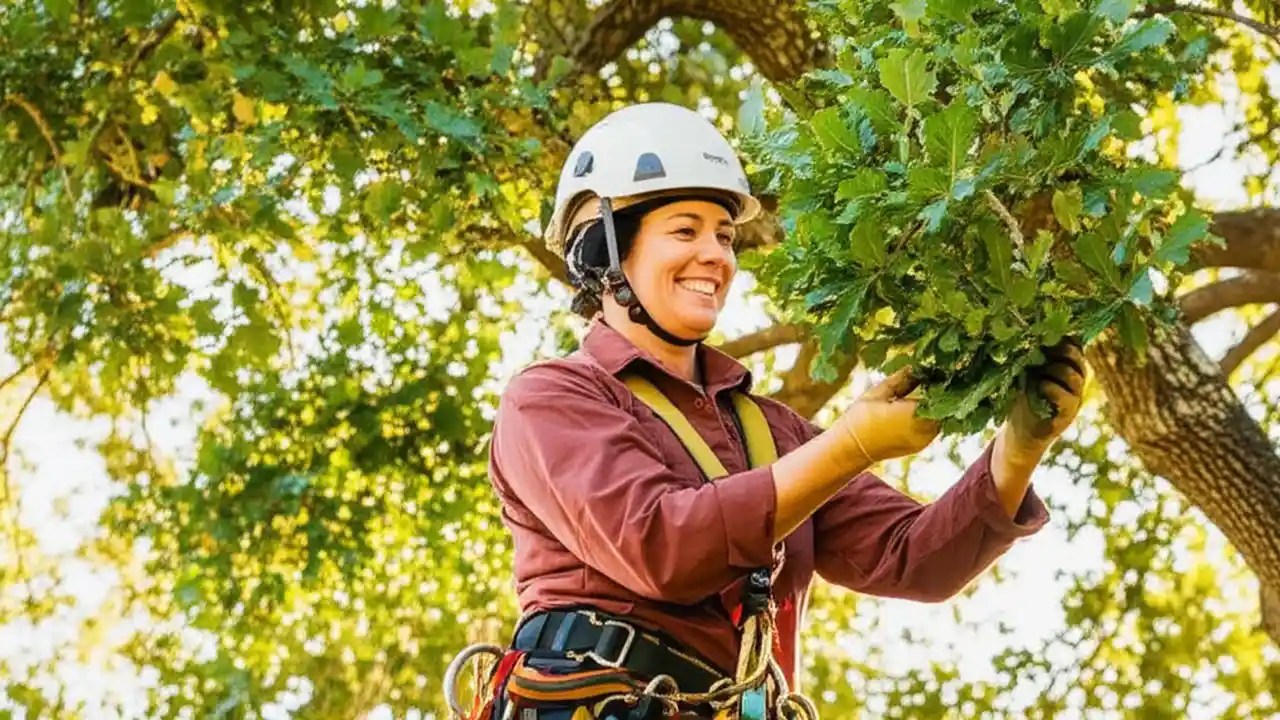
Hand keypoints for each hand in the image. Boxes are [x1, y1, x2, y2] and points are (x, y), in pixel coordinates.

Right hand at [834, 367, 940, 464]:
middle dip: (945, 392)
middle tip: (940, 375)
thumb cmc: (861, 418)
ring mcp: (924, 440)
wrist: (850, 448)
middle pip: (948, 407)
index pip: (942, 393)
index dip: (944, 380)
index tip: (942, 368)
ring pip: (943, 418)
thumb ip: (902, 379)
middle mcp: (924, 430)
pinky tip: (926, 404)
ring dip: (940, 404)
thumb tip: (918, 367)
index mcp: (914, 414)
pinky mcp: (920, 445)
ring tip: (934, 388)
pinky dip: (933, 415)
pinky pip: (934, 427)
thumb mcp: (879, 392)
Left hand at [1001, 339, 1087, 463]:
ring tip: (1038, 367)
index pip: (1075, 345)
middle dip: (1062, 349)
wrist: (1018, 435)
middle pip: (1078, 358)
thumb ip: (1029, 356)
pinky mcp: (1066, 417)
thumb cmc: (1018, 399)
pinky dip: (1053, 388)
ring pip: (1075, 376)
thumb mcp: (1022, 373)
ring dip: (1057, 368)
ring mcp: (1073, 400)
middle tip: (1043, 345)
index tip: (1045, 328)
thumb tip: (1021, 329)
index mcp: (1065, 368)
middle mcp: (1074, 382)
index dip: (1063, 335)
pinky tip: (1040, 384)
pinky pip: (1067, 398)